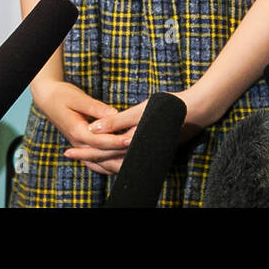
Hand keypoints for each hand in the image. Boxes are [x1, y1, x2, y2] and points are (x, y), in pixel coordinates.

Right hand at [32, 79, 127, 176]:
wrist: (48, 100)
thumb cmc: (62, 96)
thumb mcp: (78, 98)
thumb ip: (95, 108)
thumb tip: (113, 114)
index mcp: (76, 131)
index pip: (99, 141)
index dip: (116, 141)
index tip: (130, 140)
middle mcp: (78, 143)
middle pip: (102, 157)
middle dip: (120, 156)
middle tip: (138, 152)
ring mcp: (80, 147)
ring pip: (99, 164)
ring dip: (116, 165)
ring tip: (134, 164)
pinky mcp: (83, 147)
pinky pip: (97, 163)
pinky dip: (109, 166)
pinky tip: (122, 166)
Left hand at [76, 88, 213, 175]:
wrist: (199, 111)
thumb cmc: (171, 106)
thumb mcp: (141, 110)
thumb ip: (117, 121)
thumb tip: (93, 129)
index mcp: (134, 146)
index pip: (103, 153)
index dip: (85, 152)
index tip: (68, 151)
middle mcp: (140, 154)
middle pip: (108, 160)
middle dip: (88, 157)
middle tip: (70, 153)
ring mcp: (148, 154)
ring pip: (118, 162)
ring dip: (101, 159)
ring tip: (85, 155)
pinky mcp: (154, 151)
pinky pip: (129, 159)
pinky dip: (116, 157)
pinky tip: (110, 152)